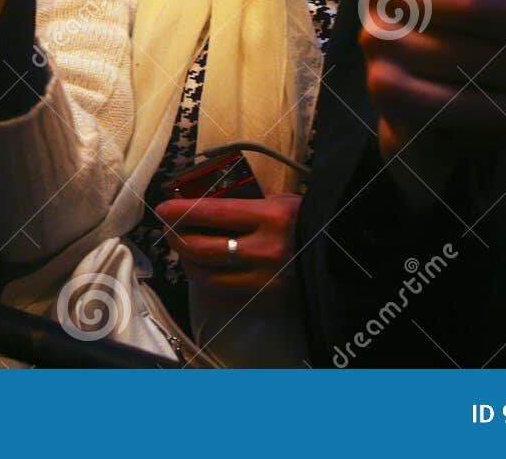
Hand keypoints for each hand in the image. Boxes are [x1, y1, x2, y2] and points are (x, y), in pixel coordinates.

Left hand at [155, 193, 301, 292]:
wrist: (343, 257)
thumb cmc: (308, 223)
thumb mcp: (280, 202)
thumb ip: (243, 203)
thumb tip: (200, 203)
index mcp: (270, 218)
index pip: (211, 213)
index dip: (180, 211)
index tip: (162, 209)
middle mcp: (265, 251)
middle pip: (201, 247)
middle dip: (176, 237)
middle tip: (169, 230)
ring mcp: (265, 282)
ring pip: (206, 276)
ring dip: (187, 263)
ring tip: (184, 252)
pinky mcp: (265, 303)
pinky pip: (222, 298)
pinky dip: (206, 286)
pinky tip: (204, 273)